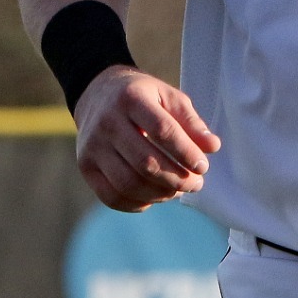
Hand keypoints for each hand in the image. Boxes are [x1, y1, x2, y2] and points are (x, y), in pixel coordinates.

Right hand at [71, 65, 221, 211]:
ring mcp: (92, 146)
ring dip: (160, 194)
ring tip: (178, 191)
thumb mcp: (168, 96)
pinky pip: (110, 196)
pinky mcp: (85, 166)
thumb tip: (212, 147)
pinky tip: (155, 197)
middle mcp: (107, 122)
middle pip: (145, 162)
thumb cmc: (143, 97)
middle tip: (196, 183)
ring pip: (128, 183)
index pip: (162, 130)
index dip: (186, 152)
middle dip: (176, 179)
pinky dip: (136, 203)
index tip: (203, 166)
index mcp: (131, 99)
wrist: (98, 94)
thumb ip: (190, 121)